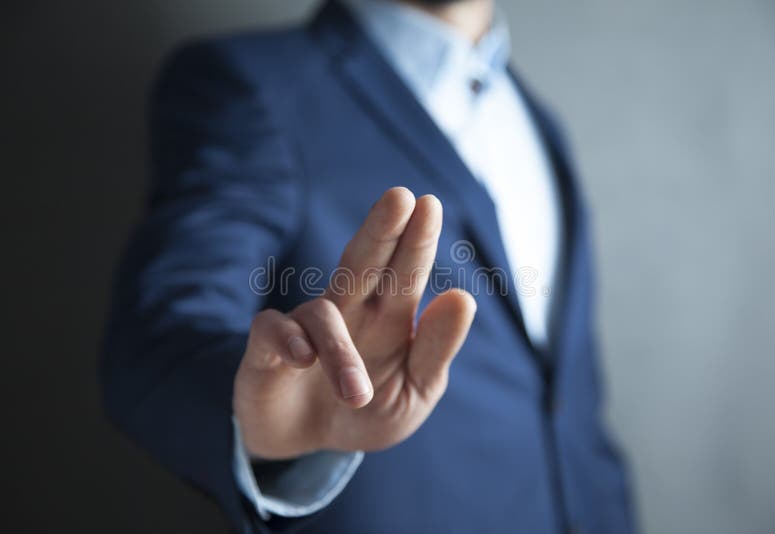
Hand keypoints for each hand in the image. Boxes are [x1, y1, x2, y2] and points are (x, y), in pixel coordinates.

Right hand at [233, 187, 475, 458]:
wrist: (306, 444)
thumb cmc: (368, 409)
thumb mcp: (414, 391)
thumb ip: (436, 349)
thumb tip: (463, 296)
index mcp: (390, 317)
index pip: (405, 271)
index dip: (417, 240)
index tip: (428, 203)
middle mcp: (349, 311)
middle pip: (364, 262)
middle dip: (381, 230)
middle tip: (399, 197)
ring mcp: (306, 326)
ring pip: (323, 313)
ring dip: (340, 353)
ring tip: (357, 395)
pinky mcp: (267, 348)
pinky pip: (273, 331)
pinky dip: (288, 341)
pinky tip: (302, 358)